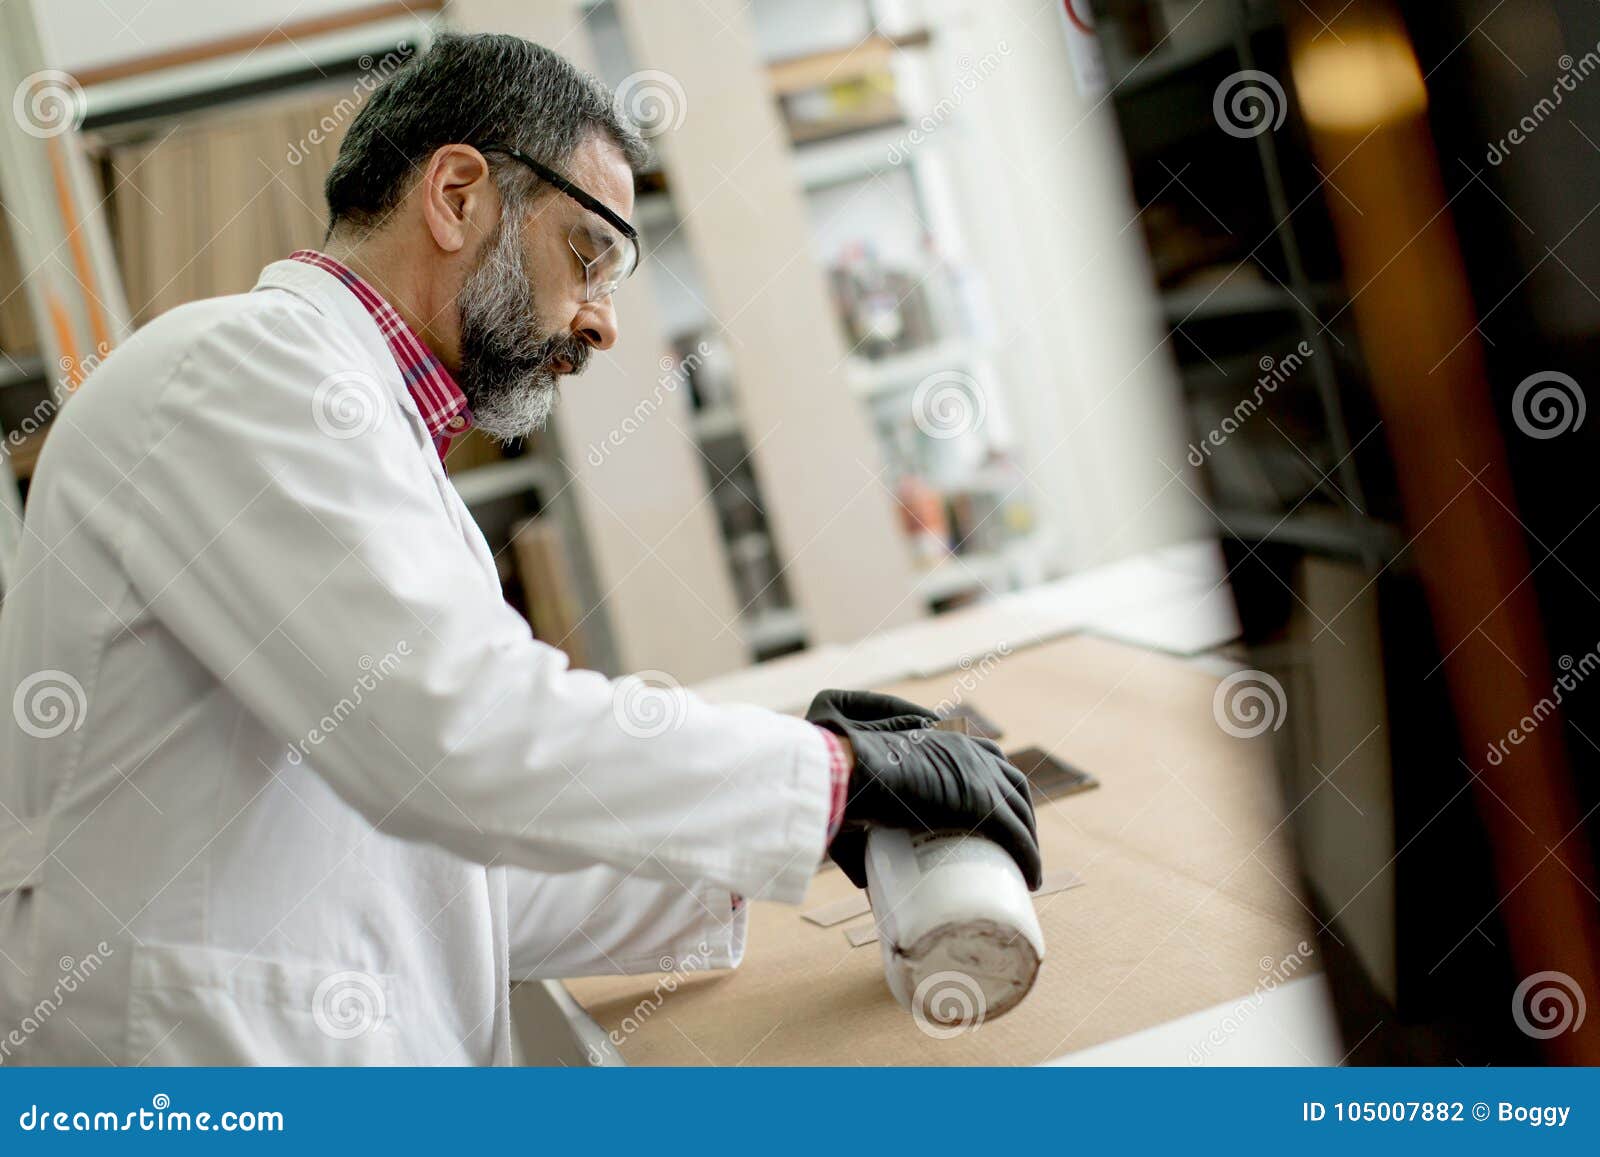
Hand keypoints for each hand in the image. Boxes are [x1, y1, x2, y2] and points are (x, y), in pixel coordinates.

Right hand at [806, 689, 1041, 889]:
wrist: (845, 771)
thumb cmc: (841, 782)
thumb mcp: (858, 799)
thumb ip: (860, 838)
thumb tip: (865, 883)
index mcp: (941, 739)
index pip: (985, 757)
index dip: (996, 787)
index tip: (995, 817)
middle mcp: (966, 749)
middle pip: (1011, 781)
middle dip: (1019, 813)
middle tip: (1012, 846)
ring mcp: (976, 772)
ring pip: (1020, 807)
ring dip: (1028, 836)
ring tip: (1025, 867)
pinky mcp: (979, 800)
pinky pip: (1016, 833)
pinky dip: (1028, 854)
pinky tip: (1032, 875)